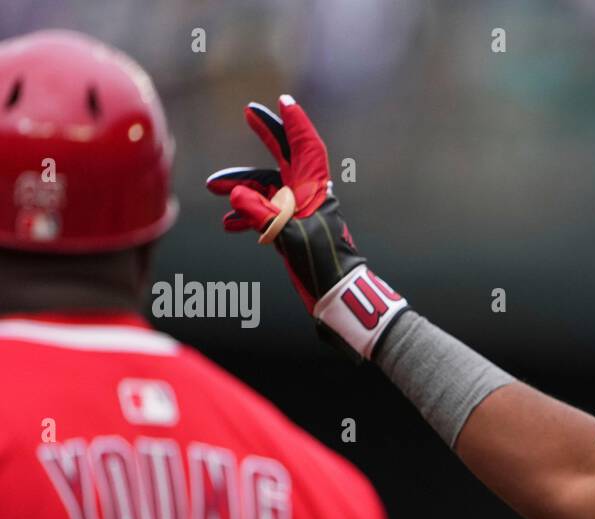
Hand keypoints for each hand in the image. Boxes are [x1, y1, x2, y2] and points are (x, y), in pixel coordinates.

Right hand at [206, 95, 407, 359]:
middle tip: (250, 113)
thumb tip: (237, 195)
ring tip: (213, 189)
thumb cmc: (321, 266)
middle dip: (268, 136)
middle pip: (286, 157)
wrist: (337, 297)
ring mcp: (299, 214)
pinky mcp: (292, 233)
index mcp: (314, 191)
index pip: (306, 148)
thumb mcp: (289, 238)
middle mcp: (308, 197)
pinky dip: (246, 215)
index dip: (295, 124)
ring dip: (242, 187)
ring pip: (268, 189)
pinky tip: (228, 224)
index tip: (283, 101)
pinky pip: (265, 214)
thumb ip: (263, 215)